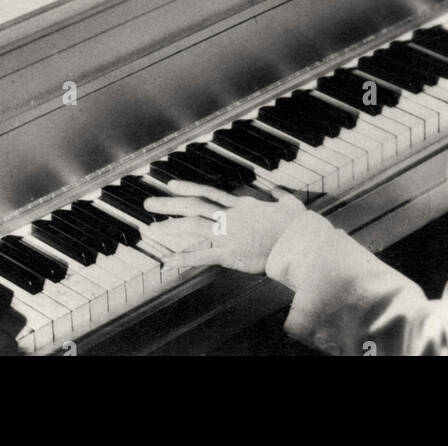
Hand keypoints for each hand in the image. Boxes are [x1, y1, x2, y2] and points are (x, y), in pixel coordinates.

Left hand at [143, 180, 306, 273]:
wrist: (299, 243)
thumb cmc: (297, 226)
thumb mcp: (289, 204)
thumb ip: (279, 196)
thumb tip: (277, 189)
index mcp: (242, 205)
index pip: (209, 193)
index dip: (188, 188)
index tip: (171, 185)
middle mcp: (231, 216)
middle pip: (194, 206)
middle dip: (169, 204)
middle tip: (148, 204)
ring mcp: (229, 234)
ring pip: (193, 226)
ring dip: (170, 228)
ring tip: (149, 229)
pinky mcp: (231, 254)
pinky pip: (202, 255)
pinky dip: (183, 259)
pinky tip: (167, 262)